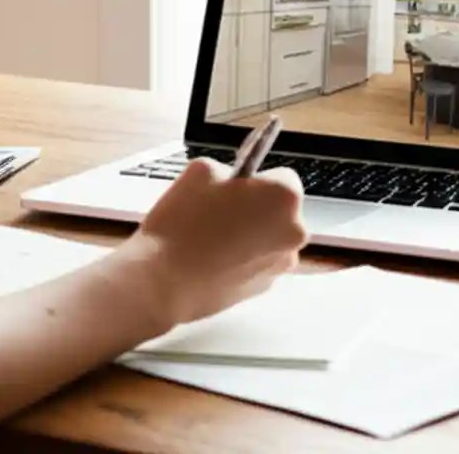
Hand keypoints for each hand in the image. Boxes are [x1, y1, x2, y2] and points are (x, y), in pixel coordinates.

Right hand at [123, 158, 307, 325]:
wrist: (165, 281)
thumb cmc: (183, 221)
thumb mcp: (200, 170)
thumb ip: (226, 170)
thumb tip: (232, 181)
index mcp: (284, 197)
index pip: (282, 177)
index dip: (255, 181)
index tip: (233, 189)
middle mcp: (294, 232)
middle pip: (277, 211)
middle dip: (255, 208)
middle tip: (218, 212)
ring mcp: (280, 264)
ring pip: (267, 238)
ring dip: (249, 235)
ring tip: (211, 239)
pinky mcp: (264, 288)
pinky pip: (256, 263)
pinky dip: (241, 259)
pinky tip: (211, 260)